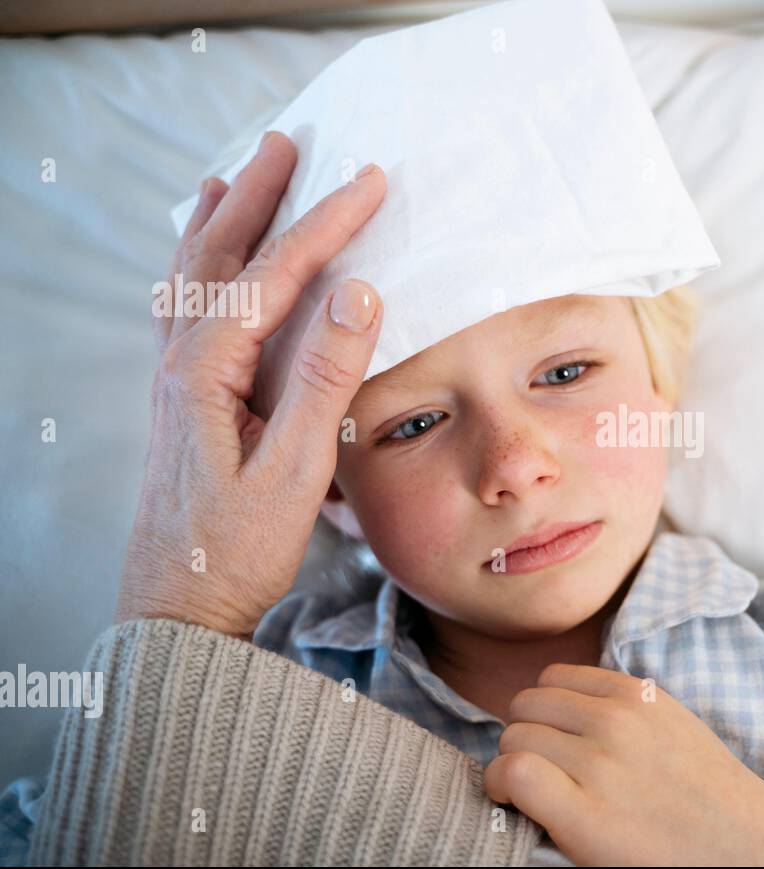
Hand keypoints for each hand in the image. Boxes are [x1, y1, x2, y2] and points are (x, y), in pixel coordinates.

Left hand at [115, 132, 386, 638]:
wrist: (176, 610)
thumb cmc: (234, 551)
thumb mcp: (293, 472)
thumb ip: (324, 381)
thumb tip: (359, 293)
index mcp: (206, 373)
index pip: (274, 276)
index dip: (325, 224)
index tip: (369, 181)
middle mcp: (180, 365)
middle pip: (218, 257)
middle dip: (258, 196)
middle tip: (288, 144)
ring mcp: (175, 383)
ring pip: (191, 278)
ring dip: (218, 222)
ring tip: (233, 177)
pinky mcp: (182, 404)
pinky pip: (184, 311)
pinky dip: (197, 268)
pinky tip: (203, 268)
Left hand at [484, 664, 763, 865]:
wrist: (749, 851)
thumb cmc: (711, 800)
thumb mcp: (673, 728)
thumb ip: (626, 711)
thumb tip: (565, 713)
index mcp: (639, 697)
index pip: (553, 679)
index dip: (543, 712)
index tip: (550, 741)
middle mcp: (616, 722)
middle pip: (526, 705)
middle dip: (526, 737)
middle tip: (541, 773)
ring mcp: (599, 765)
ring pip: (513, 738)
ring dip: (512, 765)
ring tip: (533, 794)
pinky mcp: (584, 814)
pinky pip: (512, 773)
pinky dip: (501, 787)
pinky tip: (517, 806)